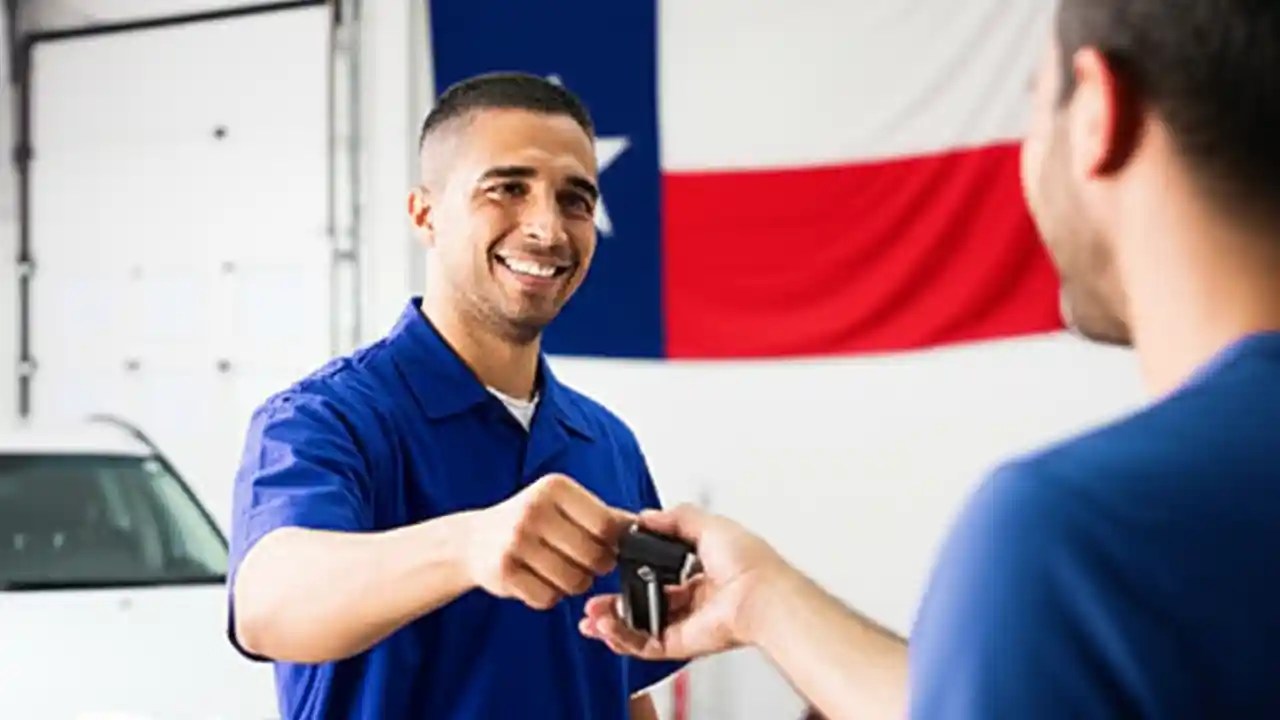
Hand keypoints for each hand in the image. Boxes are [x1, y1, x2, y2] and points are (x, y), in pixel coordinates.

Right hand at [463, 473, 633, 610]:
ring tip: (559, 570)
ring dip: (574, 584)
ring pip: (575, 582)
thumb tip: (645, 526)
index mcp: (554, 488)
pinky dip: (550, 597)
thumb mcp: (562, 504)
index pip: (606, 524)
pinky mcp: (505, 572)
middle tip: (585, 562)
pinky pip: (548, 599)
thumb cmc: (526, 521)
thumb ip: (602, 515)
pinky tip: (539, 580)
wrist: (473, 540)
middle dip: (597, 567)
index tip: (613, 547)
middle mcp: (534, 511)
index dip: (616, 543)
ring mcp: (516, 542)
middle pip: (594, 556)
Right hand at [578, 503, 790, 659]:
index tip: (609, 567)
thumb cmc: (750, 562)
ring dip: (613, 622)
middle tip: (593, 599)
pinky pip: (646, 645)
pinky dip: (623, 639)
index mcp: (701, 571)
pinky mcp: (682, 643)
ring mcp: (686, 623)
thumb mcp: (709, 525)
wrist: (761, 594)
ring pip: (640, 627)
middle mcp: (693, 599)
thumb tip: (647, 516)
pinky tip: (606, 628)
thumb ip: (676, 518)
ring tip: (592, 616)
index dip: (632, 572)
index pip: (658, 573)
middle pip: (644, 604)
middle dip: (614, 604)